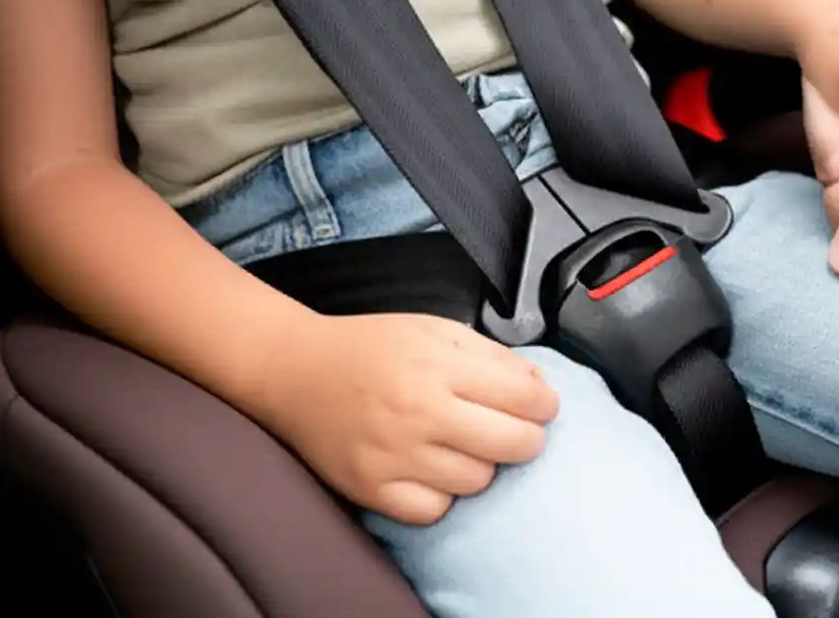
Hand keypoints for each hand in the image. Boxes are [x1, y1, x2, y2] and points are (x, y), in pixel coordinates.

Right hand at [252, 313, 558, 524]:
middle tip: (512, 429)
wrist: (294, 371)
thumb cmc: (370, 347)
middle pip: (513, 445)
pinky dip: (441, 493)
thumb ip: (492, 355)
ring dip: (480, 463)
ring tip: (460, 443)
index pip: (525, 398)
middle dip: (527, 438)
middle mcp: (418, 411)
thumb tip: (540, 386)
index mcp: (437, 365)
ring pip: (478, 480)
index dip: (544, 403)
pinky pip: (435, 510)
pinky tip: (430, 468)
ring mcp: (394, 455)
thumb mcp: (434, 330)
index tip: (539, 405)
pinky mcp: (372, 488)